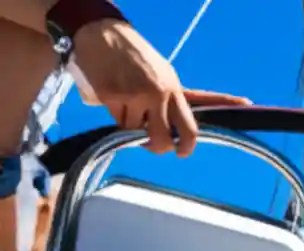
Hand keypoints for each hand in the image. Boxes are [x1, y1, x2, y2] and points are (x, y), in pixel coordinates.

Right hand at [70, 19, 250, 157]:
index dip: (187, 146)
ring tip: (128, 105)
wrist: (104, 34)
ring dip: (131, 126)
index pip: (189, 127)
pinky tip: (115, 98)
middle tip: (150, 143)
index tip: (182, 153)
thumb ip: (173, 100)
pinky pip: (116, 120)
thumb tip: (182, 128)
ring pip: (134, 131)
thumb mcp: (165, 74)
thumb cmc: (137, 56)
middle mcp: (156, 95)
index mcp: (174, 89)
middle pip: (162, 139)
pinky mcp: (110, 96)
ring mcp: (133, 96)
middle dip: (156, 147)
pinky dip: (116, 115)